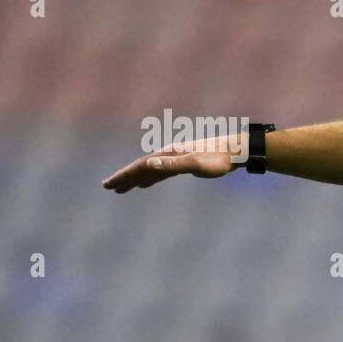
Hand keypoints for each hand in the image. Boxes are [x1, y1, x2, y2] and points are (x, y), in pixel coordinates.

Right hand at [102, 133, 245, 192]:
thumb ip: (173, 164)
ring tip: (120, 189)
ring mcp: (175, 159)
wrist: (235, 152)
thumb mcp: (195, 164)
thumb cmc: (218, 159)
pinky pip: (160, 173)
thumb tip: (149, 163)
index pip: (139, 166)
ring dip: (134, 179)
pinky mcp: (183, 164)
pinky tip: (144, 184)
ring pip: (149, 171)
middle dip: (123, 178)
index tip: (108, 185)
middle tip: (107, 188)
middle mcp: (168, 155)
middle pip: (140, 168)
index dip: (123, 176)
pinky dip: (149, 178)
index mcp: (167, 155)